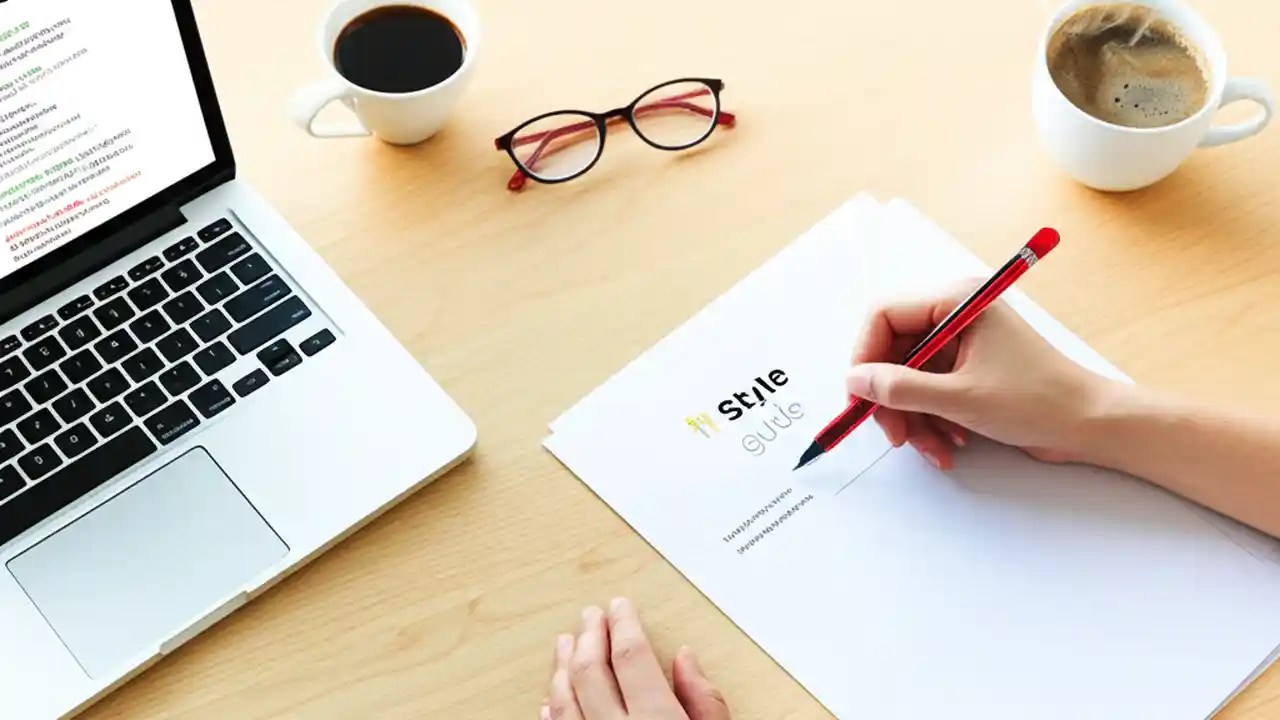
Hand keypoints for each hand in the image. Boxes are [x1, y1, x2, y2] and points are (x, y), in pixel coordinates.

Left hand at [542, 598, 729, 719]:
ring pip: (564, 702)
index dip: (624, 624)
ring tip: (565, 644)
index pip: (631, 657)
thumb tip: (685, 658)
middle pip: (590, 673)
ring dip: (562, 668)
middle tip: (590, 615)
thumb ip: (706, 703)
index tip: (620, 605)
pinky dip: (551, 713)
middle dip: (588, 637)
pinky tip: (550, 700)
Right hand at [847, 282, 1111, 467]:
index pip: (884, 316)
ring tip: (933, 448)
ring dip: (913, 419)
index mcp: (958, 302)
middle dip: (891, 399)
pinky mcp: (968, 371)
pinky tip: (950, 445)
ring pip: (908, 380)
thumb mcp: (961, 398)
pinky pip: (929, 394)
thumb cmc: (1040, 401)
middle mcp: (956, 316)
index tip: (860, 396)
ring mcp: (962, 345)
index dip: (864, 356)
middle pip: (893, 353)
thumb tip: (856, 381)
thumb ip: (901, 388)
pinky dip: (932, 422)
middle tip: (893, 434)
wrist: (1090, 425)